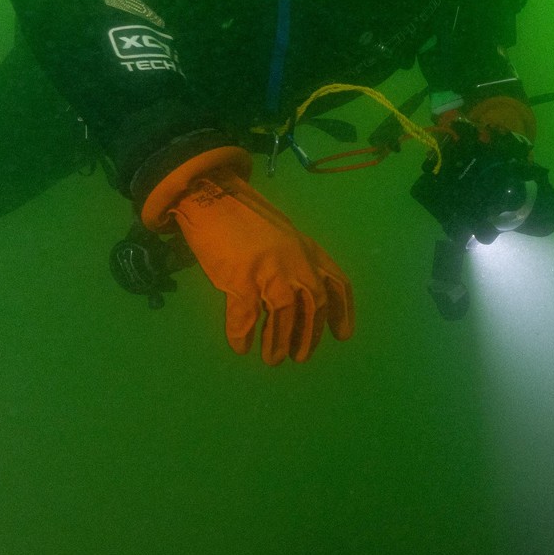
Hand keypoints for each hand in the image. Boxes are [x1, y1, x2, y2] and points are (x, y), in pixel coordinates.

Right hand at [157, 159, 354, 363]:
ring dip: (279, 341)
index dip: (342, 311)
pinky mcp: (241, 276)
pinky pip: (246, 315)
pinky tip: (241, 347)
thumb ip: (296, 260)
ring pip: (283, 314)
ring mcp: (270, 268)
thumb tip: (298, 295)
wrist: (210, 195)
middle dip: (310, 333)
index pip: (337, 283)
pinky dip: (243, 335)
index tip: (342, 335)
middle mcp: (296, 260)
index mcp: (308, 249)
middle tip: (301, 356)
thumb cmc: (243, 219)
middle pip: (314, 304)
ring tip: (274, 359)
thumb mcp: (284, 236)